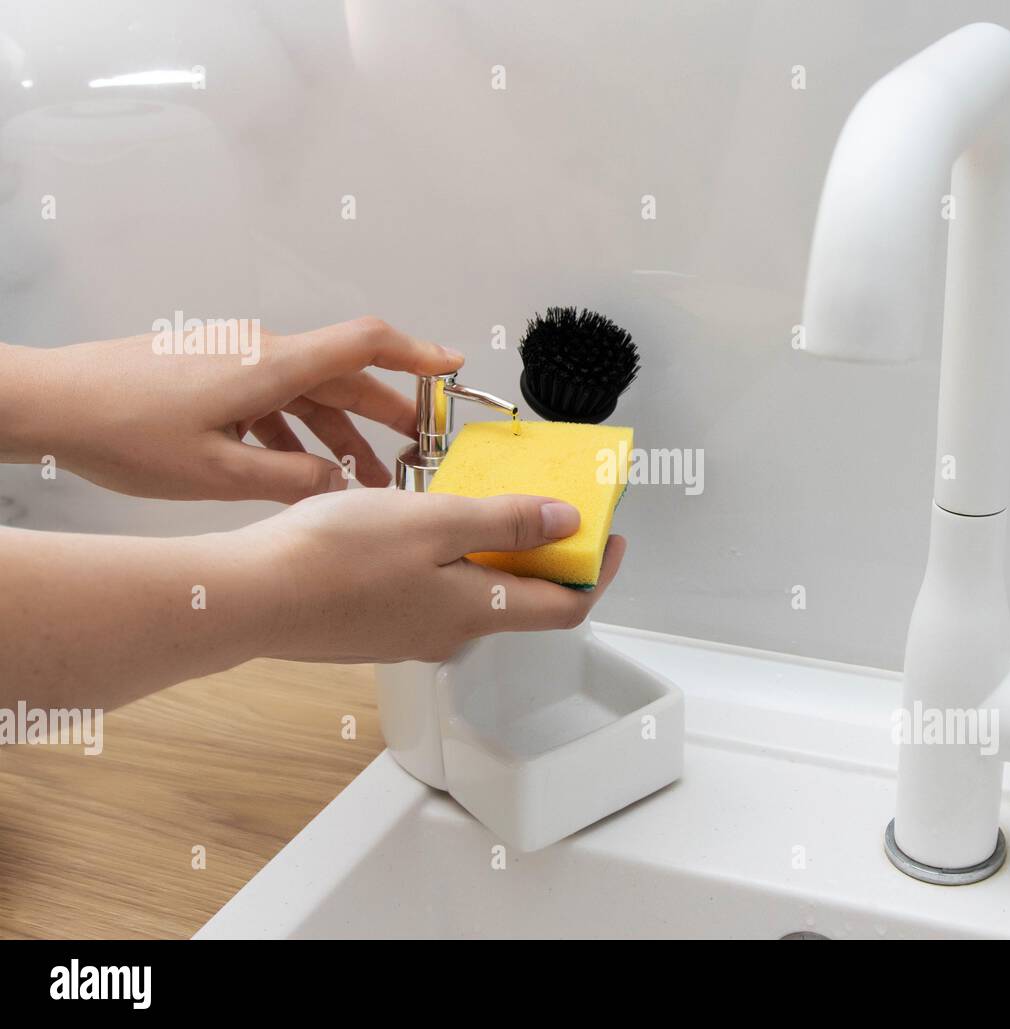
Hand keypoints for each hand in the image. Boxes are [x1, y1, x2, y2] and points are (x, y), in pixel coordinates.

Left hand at [3, 317, 458, 502]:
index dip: (417, 353)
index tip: (453, 368)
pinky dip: (296, 431)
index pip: (365, 343)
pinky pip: (273, 397)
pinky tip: (301, 470)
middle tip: (416, 450)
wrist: (49, 402)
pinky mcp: (213, 370)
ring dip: (339, 434)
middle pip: (343, 375)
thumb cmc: (122, 430)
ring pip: (308, 393)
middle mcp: (260, 351)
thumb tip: (341, 483)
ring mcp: (235, 357)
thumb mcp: (218, 472)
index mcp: (271, 364)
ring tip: (363, 481)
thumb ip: (292, 478)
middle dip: (385, 414)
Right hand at [249, 489, 626, 663]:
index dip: (598, 573)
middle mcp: (449, 632)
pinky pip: (433, 591)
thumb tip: (570, 525)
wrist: (247, 597)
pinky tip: (425, 523)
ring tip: (486, 501)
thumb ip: (507, 523)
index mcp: (476, 612)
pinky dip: (450, 558)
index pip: (566, 607)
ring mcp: (409, 632)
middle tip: (549, 504)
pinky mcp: (375, 624)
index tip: (613, 538)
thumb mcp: (435, 522)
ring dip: (495, 551)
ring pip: (474, 592)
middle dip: (546, 553)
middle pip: (521, 598)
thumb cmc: (334, 558)